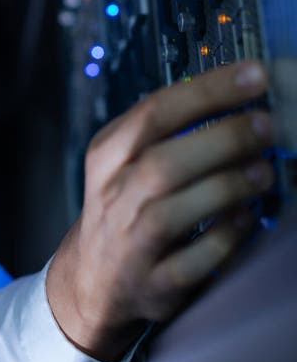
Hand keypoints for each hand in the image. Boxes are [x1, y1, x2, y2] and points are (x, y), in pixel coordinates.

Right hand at [46, 61, 273, 361]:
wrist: (95, 276)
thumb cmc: (124, 203)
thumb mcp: (125, 157)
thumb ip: (167, 129)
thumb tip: (236, 94)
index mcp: (107, 154)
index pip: (154, 111)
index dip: (208, 91)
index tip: (254, 76)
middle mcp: (113, 195)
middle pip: (164, 161)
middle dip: (224, 138)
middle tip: (267, 125)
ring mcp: (130, 242)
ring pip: (174, 211)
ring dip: (228, 185)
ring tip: (264, 171)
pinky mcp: (153, 284)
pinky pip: (195, 261)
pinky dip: (226, 237)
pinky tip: (247, 217)